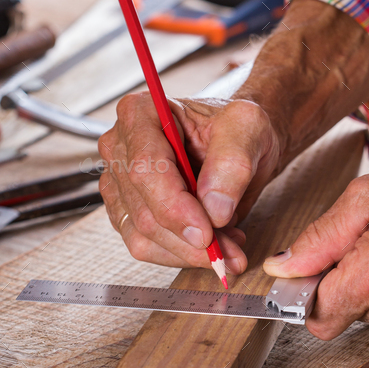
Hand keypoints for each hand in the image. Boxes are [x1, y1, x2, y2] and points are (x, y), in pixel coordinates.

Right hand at [99, 92, 280, 271]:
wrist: (239, 141)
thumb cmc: (238, 127)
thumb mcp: (248, 127)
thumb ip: (233, 163)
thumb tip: (214, 210)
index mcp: (141, 113)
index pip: (146, 169)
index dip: (174, 207)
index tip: (207, 232)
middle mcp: (120, 146)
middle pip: (143, 208)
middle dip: (190, 238)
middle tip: (232, 251)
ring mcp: (119, 181)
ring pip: (143, 234)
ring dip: (189, 251)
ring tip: (229, 245)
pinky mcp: (127, 210)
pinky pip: (145, 246)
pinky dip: (181, 254)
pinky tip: (212, 246)